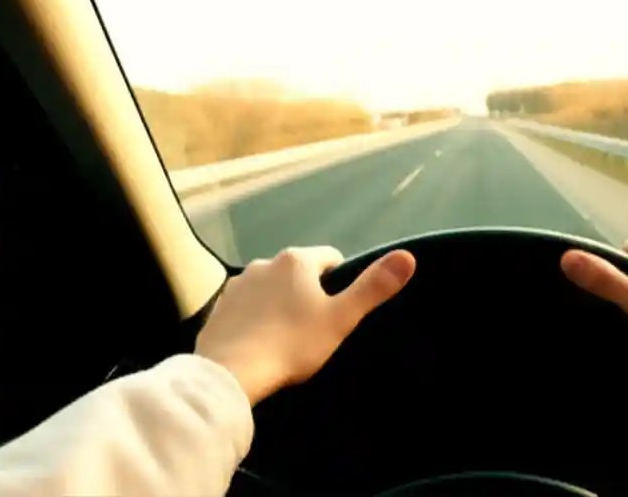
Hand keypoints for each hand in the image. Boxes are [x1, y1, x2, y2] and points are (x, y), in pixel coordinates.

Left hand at [195, 246, 415, 404]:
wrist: (232, 372)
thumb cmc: (292, 344)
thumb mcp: (341, 318)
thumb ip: (373, 288)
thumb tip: (408, 256)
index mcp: (296, 261)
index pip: (331, 259)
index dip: (341, 283)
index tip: (339, 311)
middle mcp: (264, 262)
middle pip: (298, 273)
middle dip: (308, 294)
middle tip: (315, 330)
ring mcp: (237, 284)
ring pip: (270, 288)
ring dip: (280, 304)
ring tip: (286, 339)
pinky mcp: (219, 307)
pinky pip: (246, 307)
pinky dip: (256, 319)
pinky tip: (260, 343)